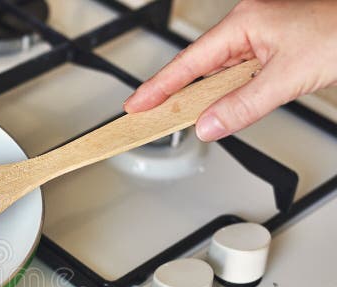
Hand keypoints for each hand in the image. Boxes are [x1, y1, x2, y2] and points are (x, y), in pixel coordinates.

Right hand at [124, 0, 336, 141]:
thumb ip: (243, 106)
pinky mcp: (273, 49)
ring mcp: (261, 37)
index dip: (159, 86)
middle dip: (174, 93)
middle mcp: (249, 26)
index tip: (136, 104)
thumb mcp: (287, 78)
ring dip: (205, 97)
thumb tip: (210, 125)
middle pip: (198, 67)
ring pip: (219, 73)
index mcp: (244, 22)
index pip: (189, 62)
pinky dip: (227, 94)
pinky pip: (238, 75)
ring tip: (183, 119)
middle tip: (149, 117)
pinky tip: (223, 108)